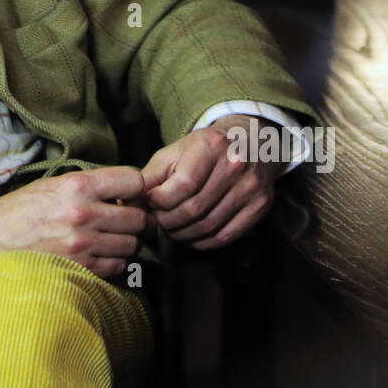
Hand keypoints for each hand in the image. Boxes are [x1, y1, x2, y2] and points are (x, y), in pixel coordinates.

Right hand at [0, 166, 147, 287]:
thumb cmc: (18, 212)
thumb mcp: (51, 185)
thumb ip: (88, 185)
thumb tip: (124, 190)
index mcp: (77, 186)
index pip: (133, 181)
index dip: (137, 188)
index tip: (131, 194)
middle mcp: (83, 214)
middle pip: (139, 218)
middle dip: (136, 218)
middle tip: (125, 220)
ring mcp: (83, 245)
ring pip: (131, 245)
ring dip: (125, 243)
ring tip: (109, 239)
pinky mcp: (80, 270)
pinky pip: (117, 267)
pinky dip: (114, 262)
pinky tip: (99, 255)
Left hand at [140, 115, 280, 249]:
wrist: (250, 144)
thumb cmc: (203, 150)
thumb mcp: (174, 153)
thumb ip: (150, 176)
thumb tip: (128, 202)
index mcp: (211, 146)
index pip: (182, 185)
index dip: (160, 201)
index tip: (150, 203)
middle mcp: (236, 165)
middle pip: (193, 209)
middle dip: (168, 221)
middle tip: (158, 221)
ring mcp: (251, 187)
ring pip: (207, 226)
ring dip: (182, 235)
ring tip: (171, 229)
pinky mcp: (259, 207)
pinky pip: (224, 236)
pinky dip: (202, 243)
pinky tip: (190, 236)